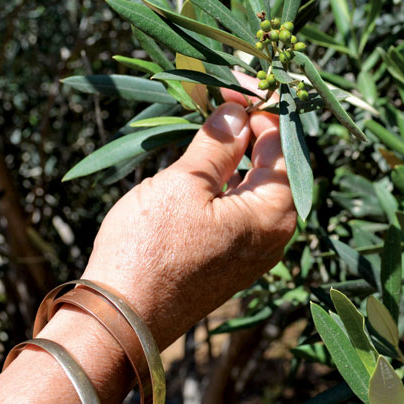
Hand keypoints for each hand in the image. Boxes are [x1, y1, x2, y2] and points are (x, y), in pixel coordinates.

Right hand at [81, 72, 296, 347]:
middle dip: (248, 129)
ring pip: (253, 187)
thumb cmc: (150, 249)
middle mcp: (275, 234)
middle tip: (218, 99)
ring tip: (206, 126)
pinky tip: (201, 167)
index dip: (260, 108)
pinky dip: (224, 182)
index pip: (282, 144)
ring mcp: (254, 252)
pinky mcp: (231, 262)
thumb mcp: (184, 183)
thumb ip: (217, 143)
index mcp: (275, 211)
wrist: (121, 320)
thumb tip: (237, 112)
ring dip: (233, 154)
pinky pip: (238, 210)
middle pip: (272, 165)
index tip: (233, 83)